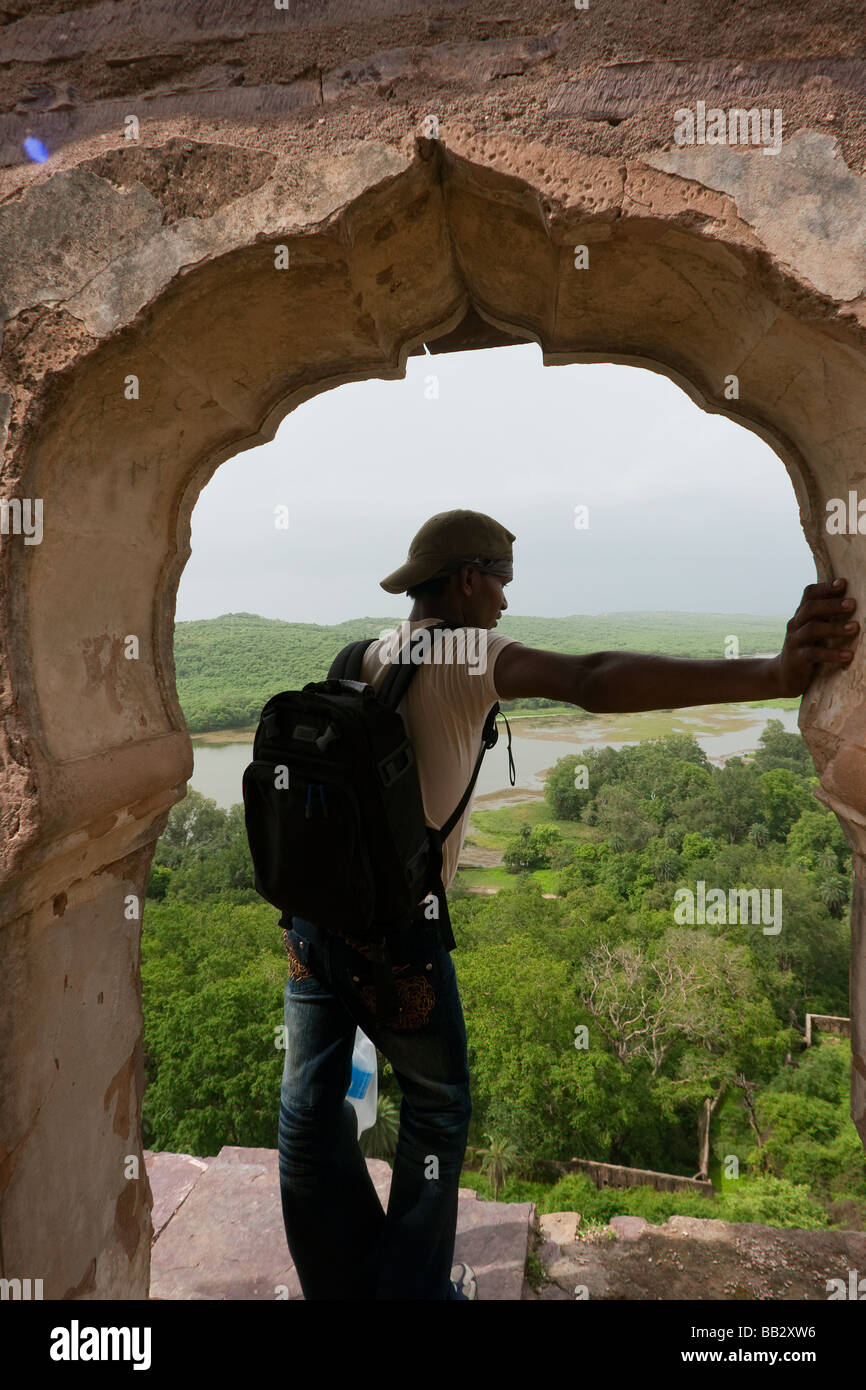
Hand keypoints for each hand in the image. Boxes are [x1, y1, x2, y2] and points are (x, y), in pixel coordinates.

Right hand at [775, 578, 859, 695]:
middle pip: (810, 608)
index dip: (825, 587)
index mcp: (802, 615)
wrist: (784, 676)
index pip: (809, 594)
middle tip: (853, 603)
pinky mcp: (797, 660)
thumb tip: (853, 601)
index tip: (843, 583)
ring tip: (854, 627)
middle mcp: (796, 625)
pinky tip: (848, 655)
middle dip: (832, 604)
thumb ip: (826, 616)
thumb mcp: (814, 630)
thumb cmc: (808, 649)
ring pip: (812, 629)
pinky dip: (832, 654)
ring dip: (834, 627)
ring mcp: (794, 642)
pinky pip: (813, 654)